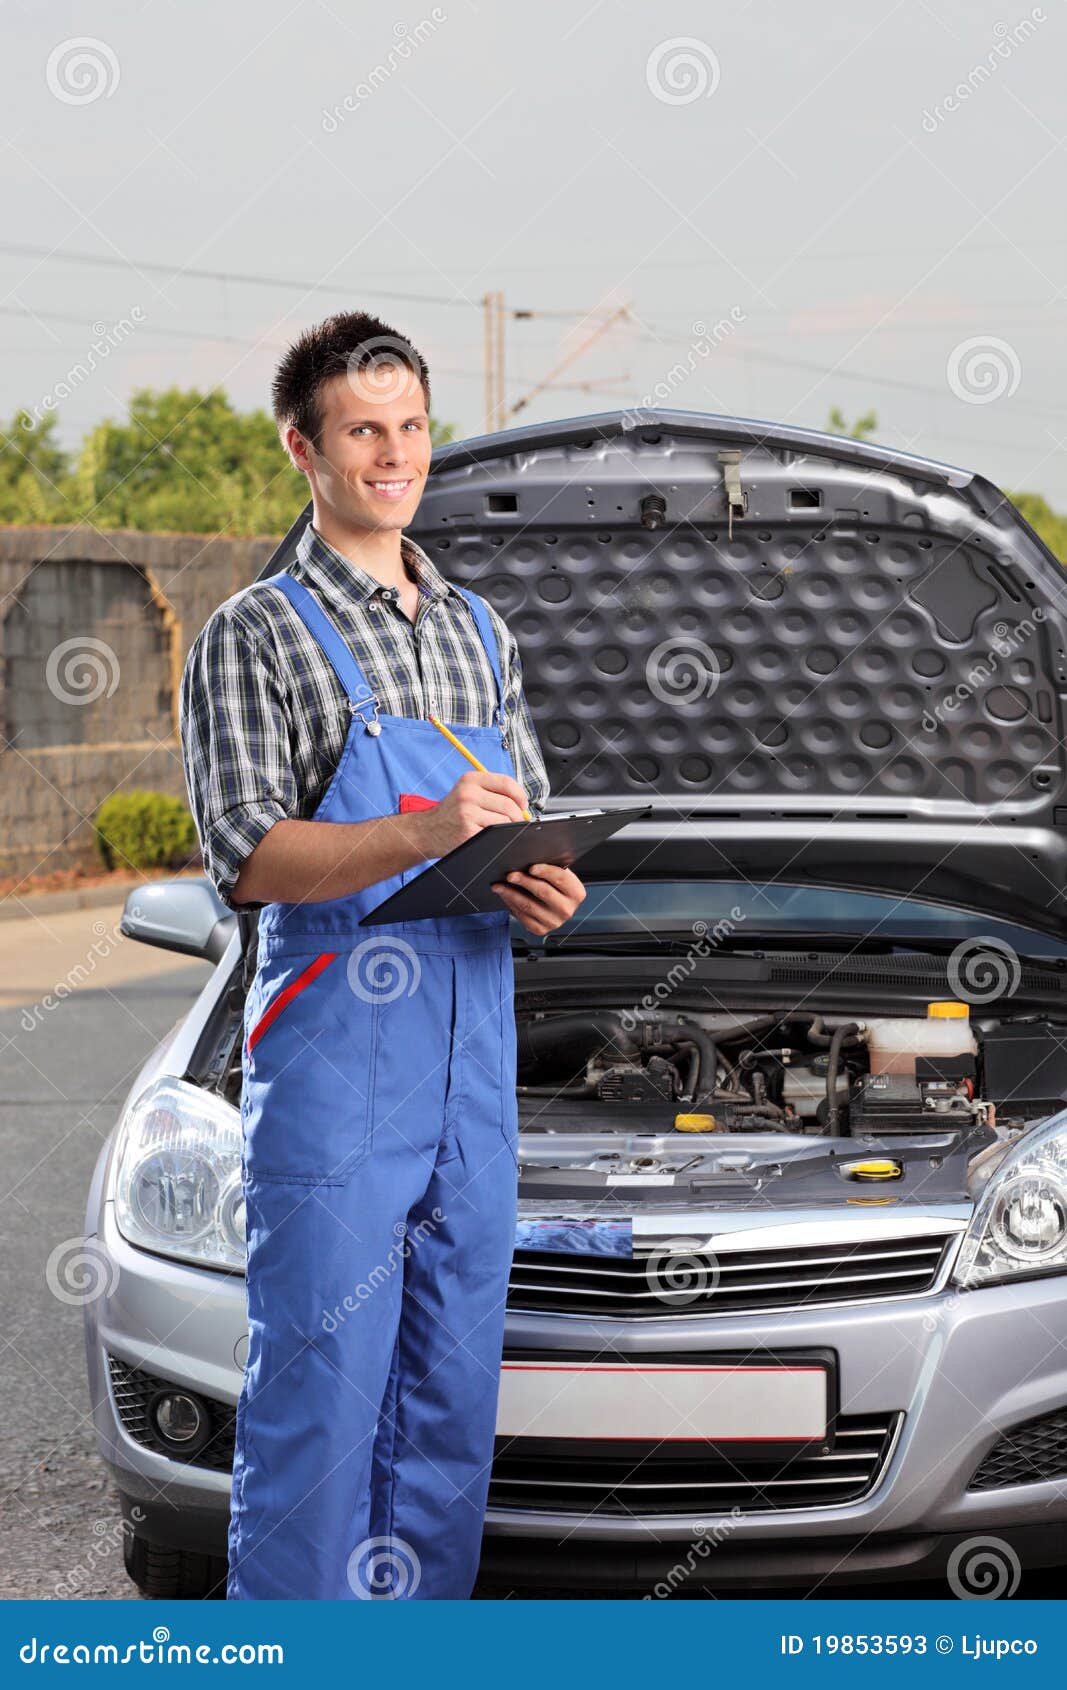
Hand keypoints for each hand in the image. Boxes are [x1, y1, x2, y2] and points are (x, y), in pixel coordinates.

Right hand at [407, 769, 528, 857]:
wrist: (427, 830)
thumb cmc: (452, 812)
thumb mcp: (466, 791)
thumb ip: (491, 791)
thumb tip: (522, 803)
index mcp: (470, 779)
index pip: (506, 783)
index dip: (520, 795)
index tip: (523, 804)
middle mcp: (468, 794)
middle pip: (509, 805)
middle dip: (518, 816)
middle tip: (515, 822)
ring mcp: (467, 813)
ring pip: (505, 821)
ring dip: (507, 828)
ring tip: (498, 829)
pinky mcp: (468, 832)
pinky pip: (495, 834)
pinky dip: (497, 837)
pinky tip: (488, 836)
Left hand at [490, 862, 585, 934]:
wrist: (554, 905)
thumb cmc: (554, 885)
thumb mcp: (558, 874)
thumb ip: (550, 866)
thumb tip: (529, 856)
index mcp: (576, 892)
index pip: (561, 878)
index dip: (546, 871)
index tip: (531, 867)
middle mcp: (567, 909)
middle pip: (543, 892)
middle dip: (524, 881)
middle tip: (510, 875)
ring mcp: (554, 922)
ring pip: (529, 905)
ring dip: (511, 894)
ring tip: (499, 885)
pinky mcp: (541, 929)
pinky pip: (522, 916)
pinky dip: (511, 904)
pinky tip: (505, 896)